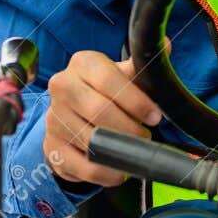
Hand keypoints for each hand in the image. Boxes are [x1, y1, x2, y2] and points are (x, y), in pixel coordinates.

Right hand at [42, 52, 162, 186]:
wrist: (71, 115)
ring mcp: (53, 118)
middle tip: (146, 137)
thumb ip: (141, 66)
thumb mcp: (121, 75)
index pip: (108, 79)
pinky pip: (83, 166)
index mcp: (82, 63)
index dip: (135, 100)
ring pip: (91, 140)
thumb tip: (165, 45)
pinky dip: (106, 173)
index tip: (154, 116)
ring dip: (119, 151)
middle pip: (99, 110)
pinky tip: (120, 170)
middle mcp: (62, 87)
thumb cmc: (104, 91)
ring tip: (134, 152)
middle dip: (129, 128)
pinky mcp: (52, 147)